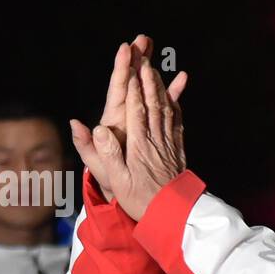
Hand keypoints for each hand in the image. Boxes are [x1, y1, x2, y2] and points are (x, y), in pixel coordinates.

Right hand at [71, 56, 186, 220]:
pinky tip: (175, 97)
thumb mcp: (118, 180)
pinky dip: (176, 106)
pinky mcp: (176, 150)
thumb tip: (97, 128)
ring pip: (166, 108)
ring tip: (157, 70)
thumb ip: (108, 153)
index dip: (133, 88)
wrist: (171, 215)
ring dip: (161, 87)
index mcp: (139, 145)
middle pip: (152, 103)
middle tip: (145, 59)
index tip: (131, 69)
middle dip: (148, 79)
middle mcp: (155, 140)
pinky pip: (176, 122)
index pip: (136, 109)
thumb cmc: (140, 199)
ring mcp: (168, 143)